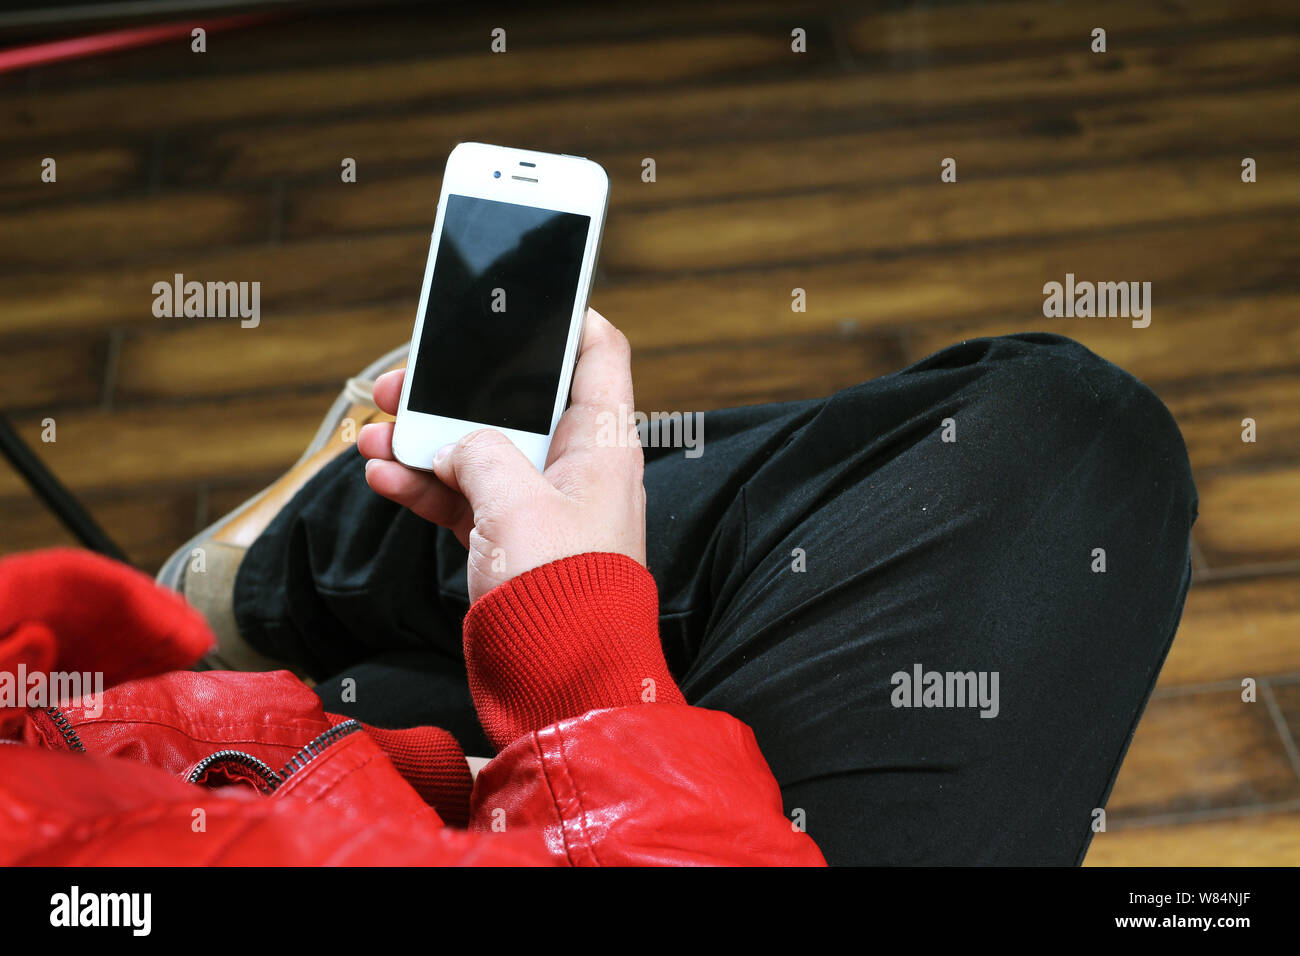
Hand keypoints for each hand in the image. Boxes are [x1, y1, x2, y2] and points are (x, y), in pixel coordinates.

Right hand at [358, 309, 646, 603]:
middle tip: (401, 383)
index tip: (518, 299)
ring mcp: (539, 505)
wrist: (559, 682)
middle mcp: (574, 467)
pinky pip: (461, 498)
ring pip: (477, 450)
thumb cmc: (561, 592)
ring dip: (424, 439)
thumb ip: (480, 453)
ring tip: (374, 434)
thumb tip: (454, 445)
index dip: (565, 319)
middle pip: (515, 401)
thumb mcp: (516, 504)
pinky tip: (382, 474)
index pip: (597, 355)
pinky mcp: (507, 541)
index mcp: (601, 443)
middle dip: (456, 389)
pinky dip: (423, 485)